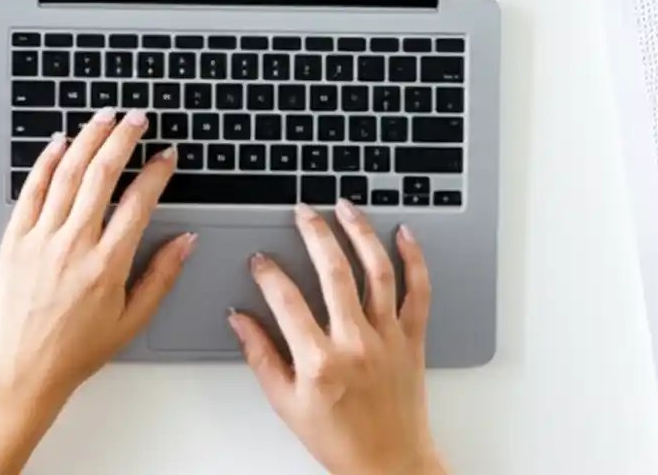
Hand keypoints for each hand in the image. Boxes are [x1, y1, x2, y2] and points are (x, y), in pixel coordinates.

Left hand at [0, 107, 194, 474]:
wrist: (23, 368)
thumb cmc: (78, 348)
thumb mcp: (133, 318)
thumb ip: (162, 275)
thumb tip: (186, 240)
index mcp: (107, 265)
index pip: (138, 202)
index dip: (157, 172)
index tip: (167, 156)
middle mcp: (73, 246)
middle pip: (101, 175)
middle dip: (123, 140)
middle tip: (138, 120)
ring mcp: (40, 240)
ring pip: (66, 174)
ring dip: (88, 140)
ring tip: (104, 119)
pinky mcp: (14, 241)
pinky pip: (31, 191)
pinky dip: (45, 162)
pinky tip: (59, 143)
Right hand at [228, 201, 443, 474]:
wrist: (388, 461)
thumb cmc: (337, 438)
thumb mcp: (285, 403)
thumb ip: (261, 356)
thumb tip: (239, 319)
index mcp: (318, 361)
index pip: (286, 299)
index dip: (268, 273)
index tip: (260, 259)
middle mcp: (355, 343)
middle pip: (333, 272)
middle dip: (315, 233)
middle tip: (303, 212)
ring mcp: (388, 337)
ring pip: (377, 271)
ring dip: (361, 232)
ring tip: (345, 208)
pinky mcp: (413, 338)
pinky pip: (418, 290)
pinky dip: (414, 258)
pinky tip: (404, 234)